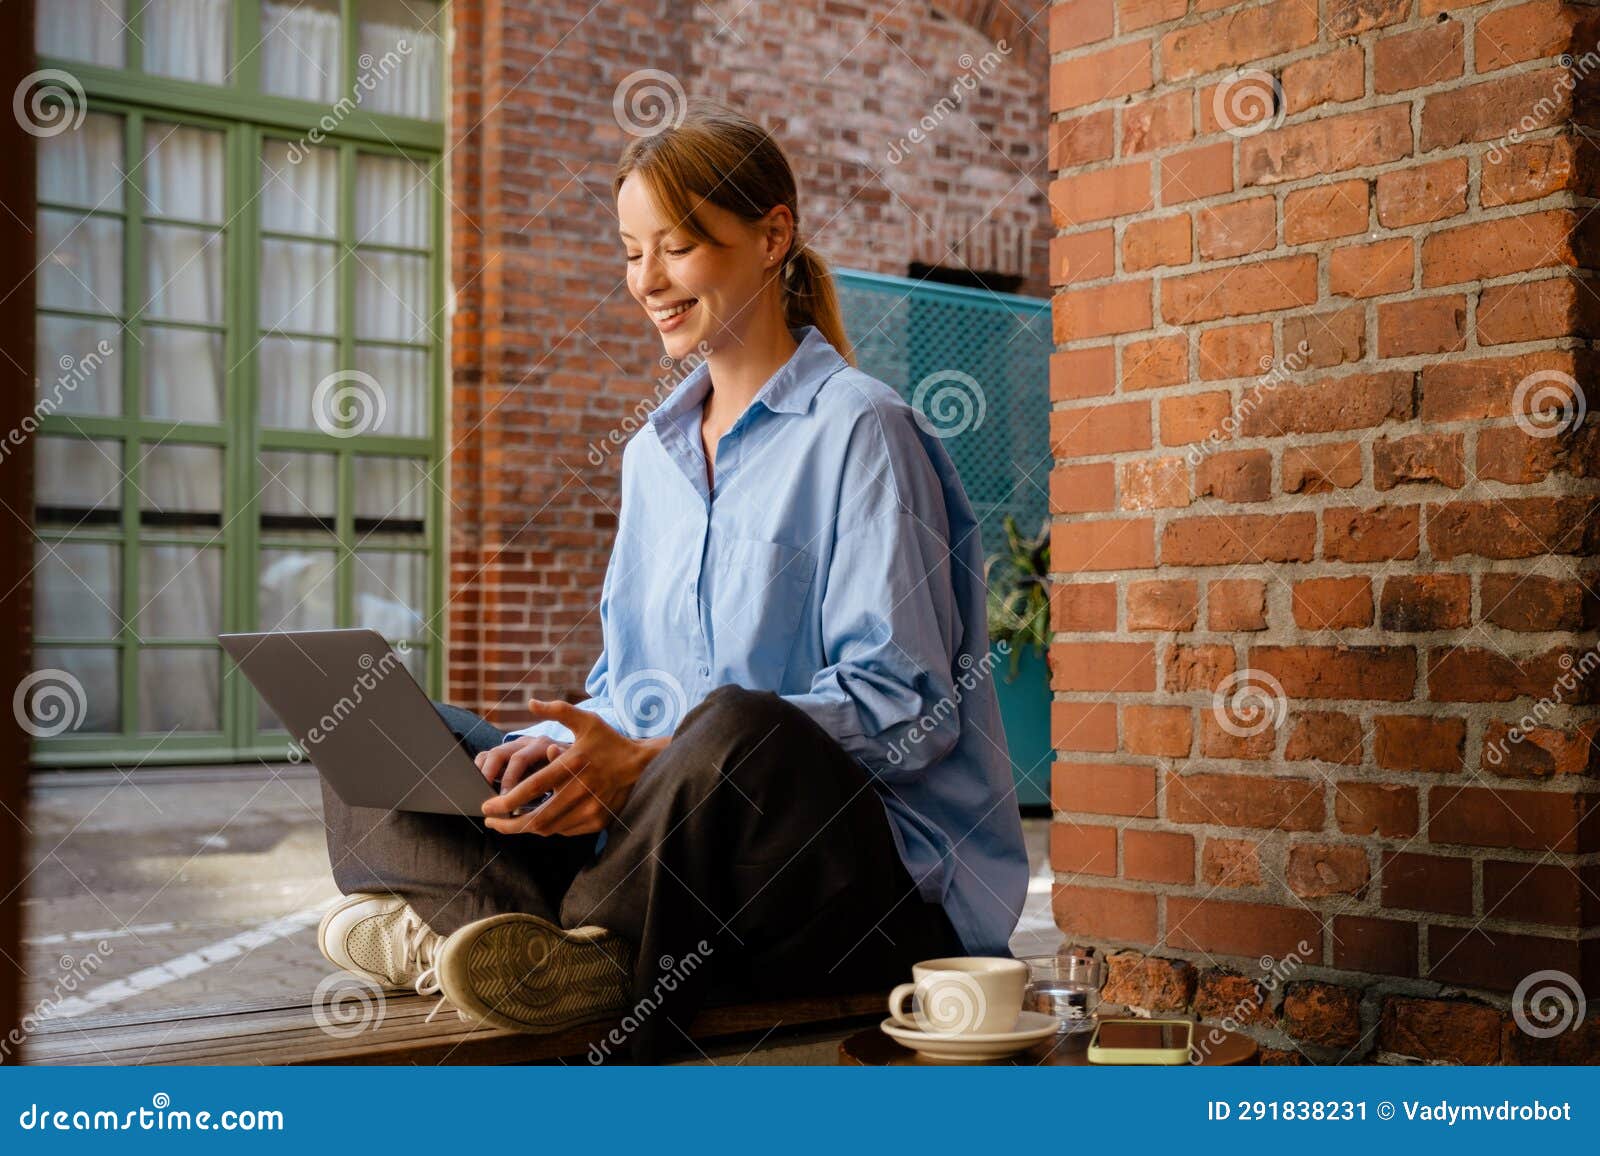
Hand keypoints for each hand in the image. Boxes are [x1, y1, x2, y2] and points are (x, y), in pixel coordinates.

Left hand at [481, 698, 669, 836]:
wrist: (642, 765)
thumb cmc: (609, 741)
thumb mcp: (586, 720)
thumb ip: (558, 710)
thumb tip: (531, 702)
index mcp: (572, 765)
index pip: (531, 789)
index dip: (505, 802)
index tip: (486, 806)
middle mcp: (581, 791)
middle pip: (536, 818)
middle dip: (508, 824)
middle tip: (491, 821)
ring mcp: (590, 810)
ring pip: (548, 828)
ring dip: (524, 828)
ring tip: (508, 822)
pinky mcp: (596, 822)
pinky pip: (563, 830)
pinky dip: (547, 827)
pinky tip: (536, 820)